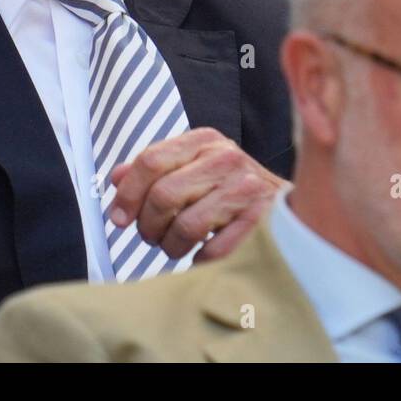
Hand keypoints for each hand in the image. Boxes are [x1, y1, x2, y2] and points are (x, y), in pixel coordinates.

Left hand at [108, 128, 288, 261]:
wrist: (284, 206)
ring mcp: (246, 188)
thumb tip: (116, 178)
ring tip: (178, 245)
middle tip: (153, 236)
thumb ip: (155, 170)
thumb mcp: (193, 167)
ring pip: (186, 226)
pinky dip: (200, 260)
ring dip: (172, 246)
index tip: (119, 218)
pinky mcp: (260, 220)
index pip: (151, 160)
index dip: (128, 194)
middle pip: (164, 195)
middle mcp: (226, 158)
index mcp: (204, 141)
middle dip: (149, 226)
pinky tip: (204, 252)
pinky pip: (213, 250)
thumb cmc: (229, 189)